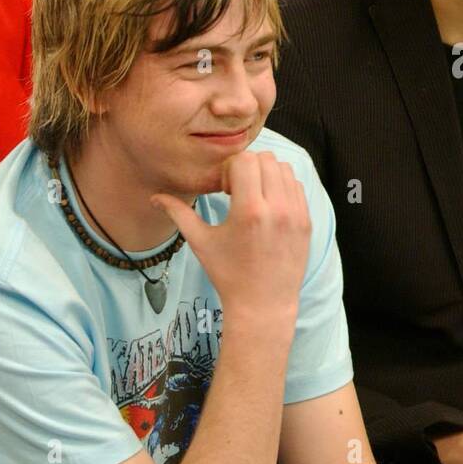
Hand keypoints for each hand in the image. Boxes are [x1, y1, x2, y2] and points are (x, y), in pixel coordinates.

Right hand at [152, 151, 310, 324]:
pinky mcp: (307, 221)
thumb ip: (179, 214)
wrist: (263, 304)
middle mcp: (277, 209)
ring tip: (255, 197)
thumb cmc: (228, 274)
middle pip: (266, 159)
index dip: (231, 168)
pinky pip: (298, 187)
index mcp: (249, 211)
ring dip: (267, 174)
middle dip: (249, 168)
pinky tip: (269, 207)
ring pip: (285, 169)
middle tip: (239, 191)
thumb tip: (154, 197)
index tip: (226, 189)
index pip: (245, 160)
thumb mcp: (201, 243)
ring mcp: (296, 214)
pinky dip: (282, 187)